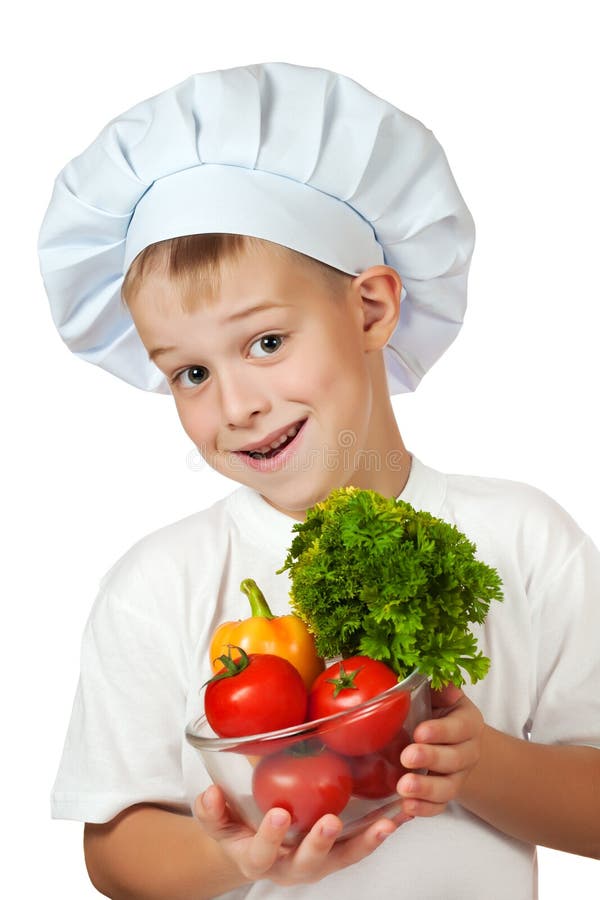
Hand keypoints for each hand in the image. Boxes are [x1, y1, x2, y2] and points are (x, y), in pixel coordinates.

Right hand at [193, 784, 411, 886]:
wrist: (251, 849)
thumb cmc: (234, 830)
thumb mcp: (216, 822)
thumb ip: (211, 810)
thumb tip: (210, 793)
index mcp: (258, 859)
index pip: (261, 854)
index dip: (269, 837)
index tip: (277, 815)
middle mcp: (291, 867)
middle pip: (309, 863)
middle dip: (321, 843)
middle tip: (331, 822)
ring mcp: (318, 862)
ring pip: (345, 858)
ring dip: (367, 841)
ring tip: (387, 823)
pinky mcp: (338, 852)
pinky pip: (361, 845)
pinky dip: (381, 831)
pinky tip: (400, 814)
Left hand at [397, 684, 483, 817]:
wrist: (451, 740)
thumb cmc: (439, 710)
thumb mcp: (440, 694)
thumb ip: (439, 687)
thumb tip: (444, 684)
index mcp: (469, 722)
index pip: (460, 727)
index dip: (441, 731)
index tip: (419, 732)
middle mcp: (468, 751)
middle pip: (455, 759)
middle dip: (430, 759)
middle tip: (407, 757)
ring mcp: (458, 776)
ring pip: (448, 787)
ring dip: (426, 789)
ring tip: (403, 787)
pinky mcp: (446, 795)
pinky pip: (439, 806)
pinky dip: (424, 809)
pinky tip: (406, 806)